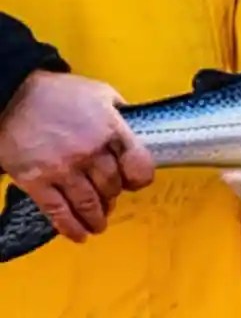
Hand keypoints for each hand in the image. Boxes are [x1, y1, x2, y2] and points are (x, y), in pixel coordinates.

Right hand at [0, 71, 154, 242]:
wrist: (11, 97)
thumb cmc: (56, 93)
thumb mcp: (100, 93)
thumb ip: (120, 112)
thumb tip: (133, 127)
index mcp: (111, 130)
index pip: (139, 166)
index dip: (140, 179)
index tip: (136, 183)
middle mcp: (90, 153)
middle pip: (112, 187)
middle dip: (113, 197)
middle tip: (110, 200)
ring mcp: (63, 169)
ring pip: (89, 204)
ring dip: (97, 218)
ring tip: (99, 223)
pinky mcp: (37, 182)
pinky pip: (58, 212)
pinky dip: (71, 227)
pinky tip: (79, 235)